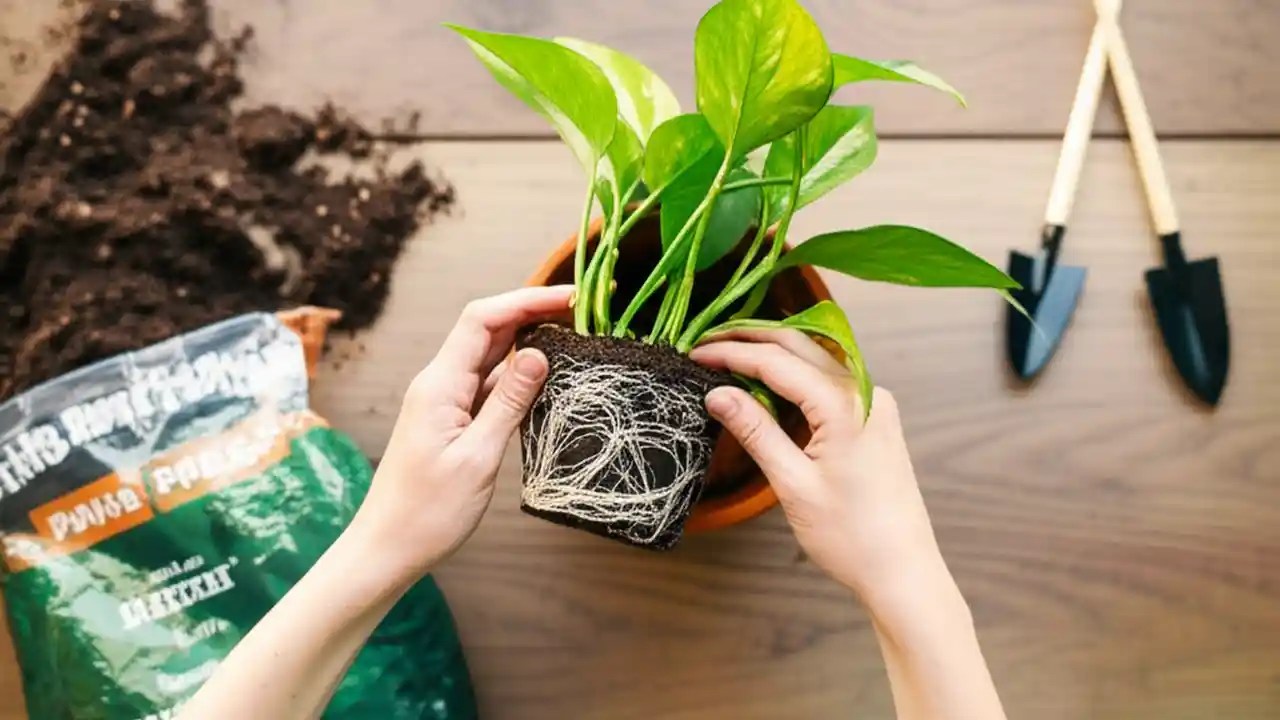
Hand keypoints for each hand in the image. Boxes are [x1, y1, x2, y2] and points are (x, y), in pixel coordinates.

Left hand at [350, 286, 572, 585]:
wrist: (387, 549)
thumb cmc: (427, 512)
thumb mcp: (478, 457)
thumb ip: (509, 402)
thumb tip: (539, 354)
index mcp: (439, 385)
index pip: (483, 320)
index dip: (526, 300)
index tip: (570, 298)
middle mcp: (439, 384)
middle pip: (487, 330)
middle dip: (532, 312)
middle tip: (582, 310)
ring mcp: (444, 402)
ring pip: (490, 357)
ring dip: (528, 342)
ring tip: (574, 337)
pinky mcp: (451, 421)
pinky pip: (488, 386)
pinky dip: (518, 376)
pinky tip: (547, 379)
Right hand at [690, 329, 947, 605]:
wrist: (903, 572)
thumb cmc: (850, 537)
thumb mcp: (792, 484)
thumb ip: (755, 431)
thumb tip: (717, 394)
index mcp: (846, 405)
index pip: (778, 361)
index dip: (732, 354)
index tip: (695, 354)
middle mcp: (866, 393)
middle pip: (800, 347)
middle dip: (751, 340)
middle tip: (707, 344)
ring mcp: (875, 404)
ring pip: (816, 360)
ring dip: (774, 354)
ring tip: (730, 356)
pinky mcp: (875, 419)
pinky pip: (830, 382)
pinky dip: (796, 375)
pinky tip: (769, 385)